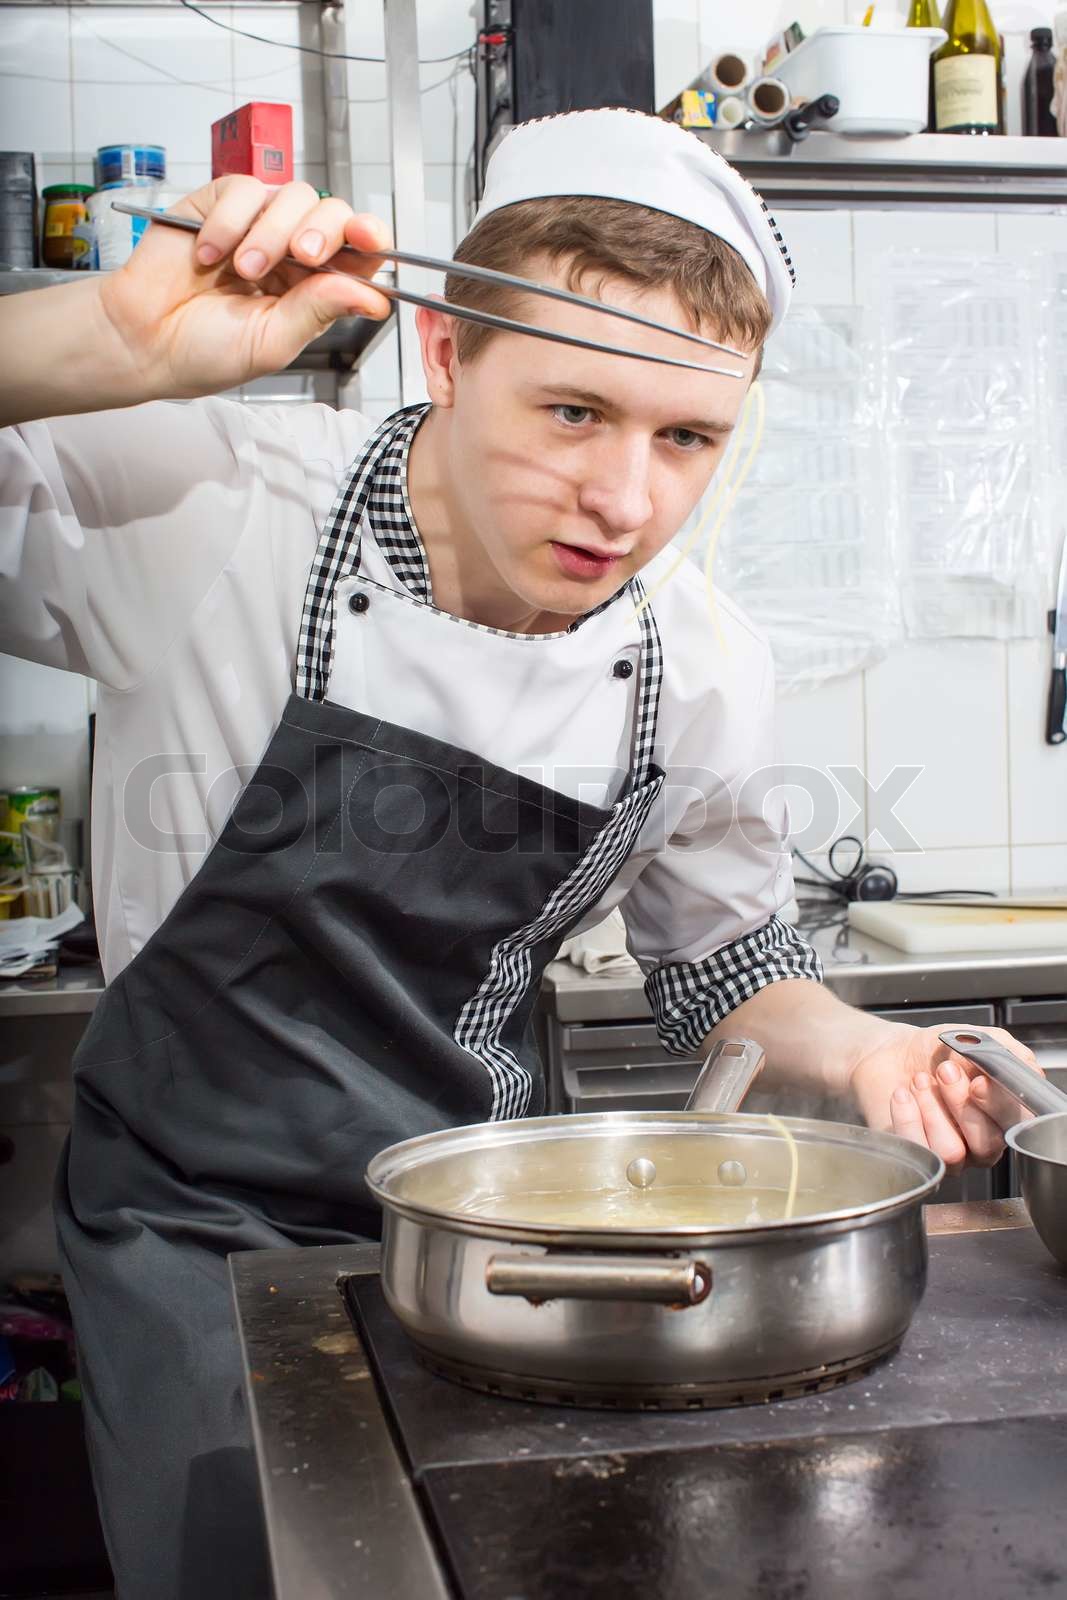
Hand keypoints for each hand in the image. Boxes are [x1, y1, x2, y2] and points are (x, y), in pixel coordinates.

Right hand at [96, 176, 393, 400]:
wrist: (143, 341)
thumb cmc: (205, 351)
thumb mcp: (273, 341)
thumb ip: (320, 311)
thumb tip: (375, 298)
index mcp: (311, 287)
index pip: (356, 251)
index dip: (370, 237)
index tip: (369, 237)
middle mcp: (289, 250)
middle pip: (331, 212)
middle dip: (323, 231)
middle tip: (302, 258)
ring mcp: (255, 223)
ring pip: (292, 196)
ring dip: (271, 233)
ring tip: (243, 269)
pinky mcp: (218, 204)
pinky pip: (244, 189)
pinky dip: (231, 221)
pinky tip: (211, 253)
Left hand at [848, 1021, 1041, 1174]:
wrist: (891, 1053)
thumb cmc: (934, 1051)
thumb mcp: (974, 1040)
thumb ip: (1006, 1053)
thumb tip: (1029, 1070)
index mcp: (1003, 1115)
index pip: (1017, 1123)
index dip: (998, 1105)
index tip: (978, 1081)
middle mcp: (982, 1141)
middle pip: (987, 1143)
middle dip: (962, 1103)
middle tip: (945, 1070)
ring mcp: (952, 1155)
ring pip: (952, 1151)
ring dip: (933, 1109)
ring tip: (920, 1080)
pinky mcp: (919, 1157)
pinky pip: (920, 1151)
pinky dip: (908, 1117)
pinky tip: (903, 1095)